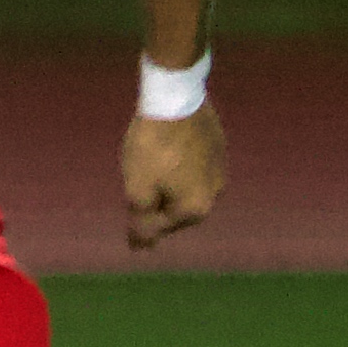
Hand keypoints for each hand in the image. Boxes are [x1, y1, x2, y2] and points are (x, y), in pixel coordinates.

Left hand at [123, 105, 224, 248]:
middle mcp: (216, 191)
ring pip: (189, 185)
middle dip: (158, 205)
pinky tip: (165, 152)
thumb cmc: (152, 149)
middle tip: (137, 194)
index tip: (127, 220)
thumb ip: (141, 222)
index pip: (162, 226)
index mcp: (197, 208)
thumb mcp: (138, 191)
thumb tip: (142, 248)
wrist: (173, 98)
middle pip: (179, 208)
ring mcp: (220, 165)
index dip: (141, 224)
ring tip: (149, 171)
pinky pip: (195, 164)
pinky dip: (179, 165)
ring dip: (169, 184)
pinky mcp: (218, 143)